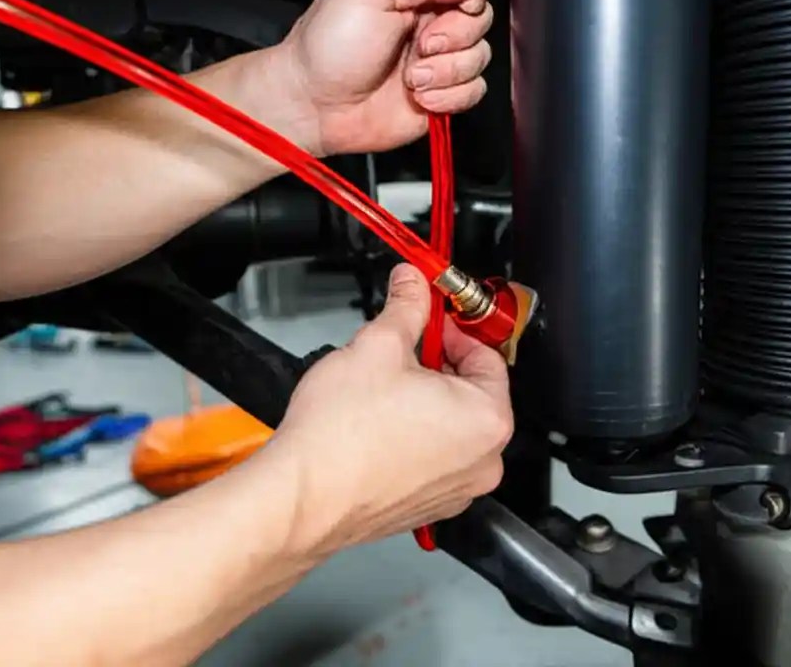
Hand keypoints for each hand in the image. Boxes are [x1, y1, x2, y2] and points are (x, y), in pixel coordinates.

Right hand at [260, 264, 512, 555]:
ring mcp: (457, 490)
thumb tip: (413, 285)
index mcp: (487, 419)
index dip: (452, 331)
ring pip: (451, 428)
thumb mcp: (378, 346)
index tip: (429, 322)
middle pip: (471, 393)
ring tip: (380, 392)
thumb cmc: (340, 437)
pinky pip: (433, 460)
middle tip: (399, 352)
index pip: (487, 356)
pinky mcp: (427, 507)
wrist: (302, 496)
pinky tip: (376, 426)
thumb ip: (406, 307)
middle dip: (436, 366)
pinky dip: (413, 439)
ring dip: (424, 403)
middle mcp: (483, 461)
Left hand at [266, 0, 494, 156]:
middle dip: (455, 34)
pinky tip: (419, 97)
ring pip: (480, 56)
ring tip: (410, 77)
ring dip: (447, 71)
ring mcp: (438, 59)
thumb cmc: (327, 46)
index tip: (456, 1)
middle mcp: (431, 19)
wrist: (315, 106)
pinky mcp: (442, 94)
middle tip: (420, 44)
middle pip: (481, 16)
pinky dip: (449, 97)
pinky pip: (474, 91)